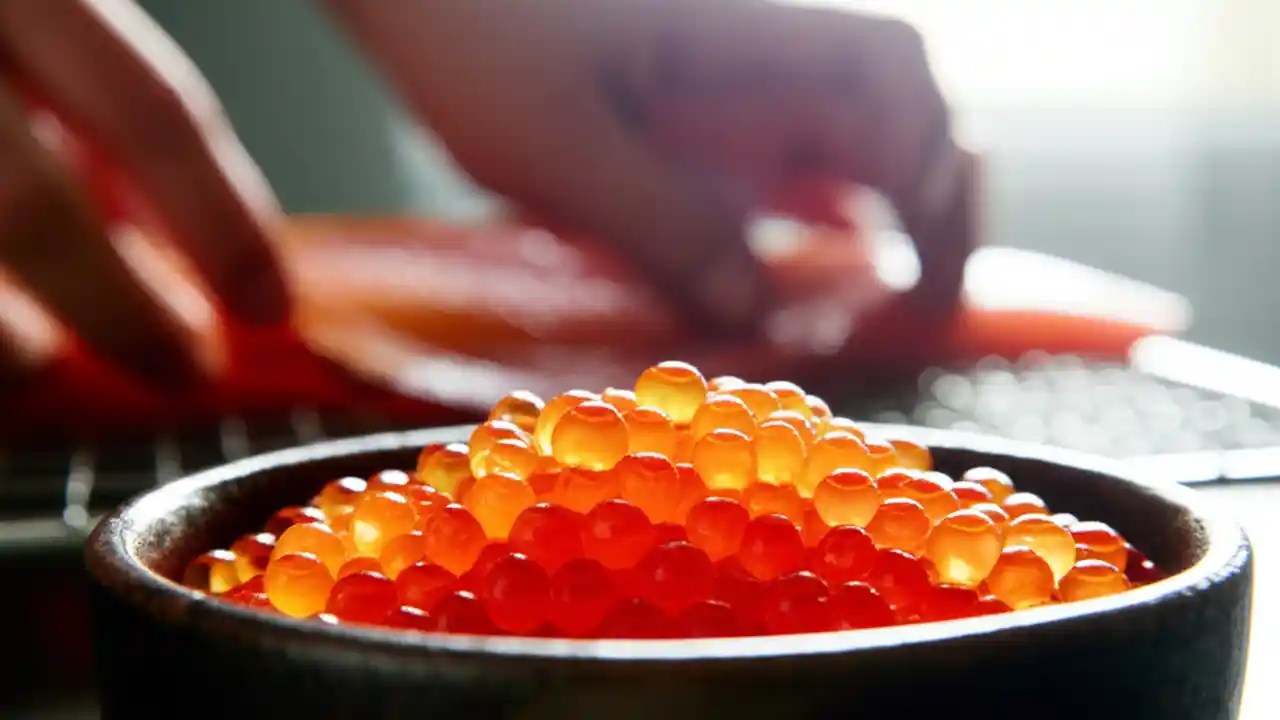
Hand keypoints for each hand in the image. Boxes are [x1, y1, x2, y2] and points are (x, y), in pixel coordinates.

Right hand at [0, 0, 287, 387]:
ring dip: (4, 342)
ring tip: (41, 364)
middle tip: (182, 367)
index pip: (149, 109)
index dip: (222, 223)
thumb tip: (147, 221)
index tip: (273, 305)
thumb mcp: (37, 6)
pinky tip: (2, 350)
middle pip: (30, 208)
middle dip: (123, 311)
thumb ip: (80, 83)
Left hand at [329, 0, 971, 331]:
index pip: (890, 77)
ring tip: (895, 297)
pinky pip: (788, 155)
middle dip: (935, 199)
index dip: (929, 169)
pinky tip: (804, 271)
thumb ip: (659, 222)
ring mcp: (732, 77)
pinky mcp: (699, 105)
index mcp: (747, 37)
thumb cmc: (469, 33)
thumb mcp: (552, 143)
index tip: (915, 268)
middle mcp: (758, 52)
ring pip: (855, 132)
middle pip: (900, 105)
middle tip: (930, 302)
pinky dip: (819, 213)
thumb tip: (754, 310)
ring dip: (888, 208)